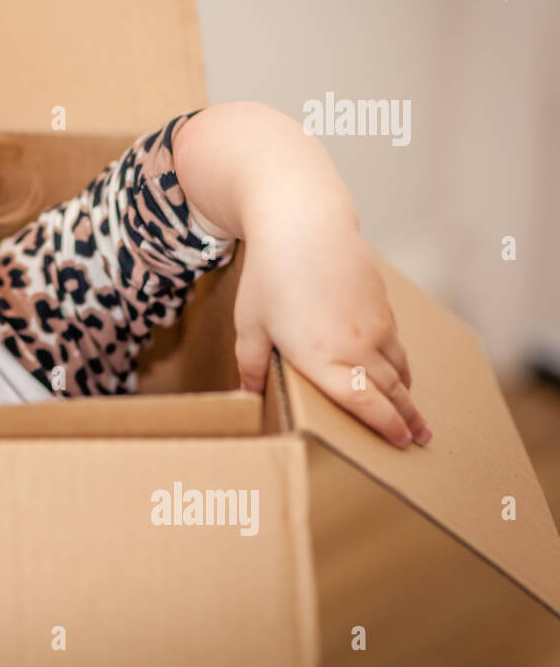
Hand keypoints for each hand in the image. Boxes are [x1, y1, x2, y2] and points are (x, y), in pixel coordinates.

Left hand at [231, 218, 431, 448]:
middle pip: (390, 391)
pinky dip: (399, 362)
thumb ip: (252, 365)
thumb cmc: (269, 277)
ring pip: (397, 367)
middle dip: (407, 418)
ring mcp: (375, 324)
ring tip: (415, 413)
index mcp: (323, 360)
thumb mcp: (250, 325)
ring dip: (407, 392)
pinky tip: (396, 368)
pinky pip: (395, 342)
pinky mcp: (382, 305)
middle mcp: (356, 347)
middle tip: (419, 439)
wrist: (304, 224)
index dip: (386, 426)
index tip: (400, 442)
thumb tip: (248, 396)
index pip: (365, 404)